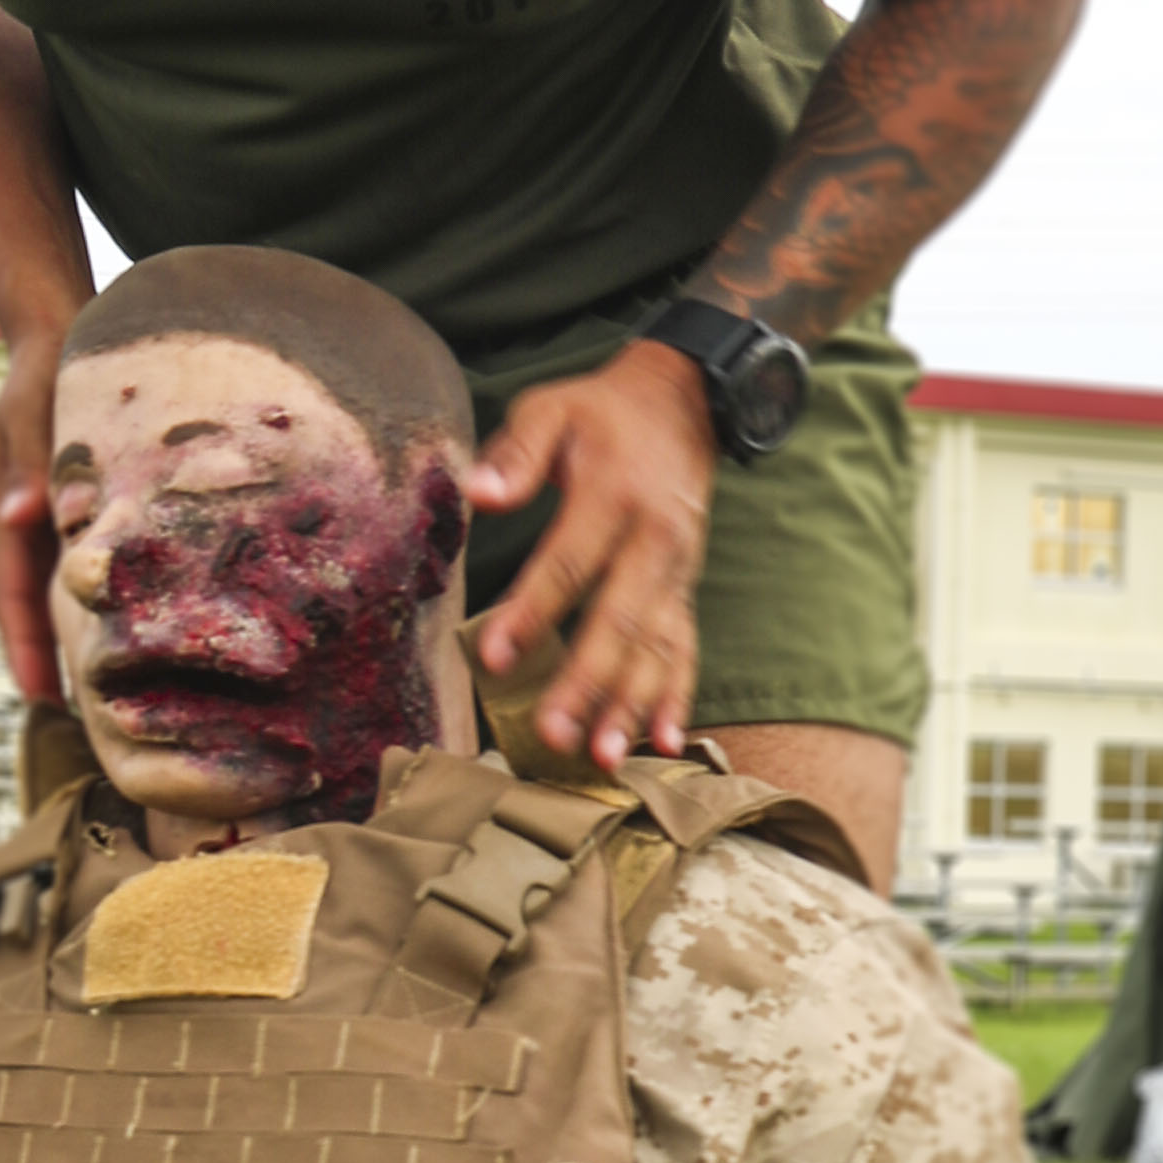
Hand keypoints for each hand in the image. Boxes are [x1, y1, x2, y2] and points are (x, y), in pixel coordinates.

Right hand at [0, 341, 65, 705]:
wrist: (50, 330)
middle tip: (72, 722)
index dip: (25, 646)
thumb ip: (30, 462)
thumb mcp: (32, 410)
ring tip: (92, 696)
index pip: (9, 592)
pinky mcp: (64, 511)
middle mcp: (18, 525)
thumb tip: (17, 518)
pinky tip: (116, 631)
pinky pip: (69, 569)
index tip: (41, 697)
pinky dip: (83, 604)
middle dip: (44, 662)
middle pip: (25, 608)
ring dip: (63, 641)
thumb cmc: (44, 370)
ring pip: (47, 594)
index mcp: (5, 510)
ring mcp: (39, 520)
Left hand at [461, 339, 713, 767]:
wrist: (684, 404)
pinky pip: (683, 648)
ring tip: (603, 758)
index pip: (569, 561)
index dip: (534, 611)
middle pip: (618, 620)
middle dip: (586, 683)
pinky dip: (676, 696)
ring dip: (630, 705)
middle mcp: (653, 540)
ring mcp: (674, 571)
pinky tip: (664, 743)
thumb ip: (516, 452)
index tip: (495, 656)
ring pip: (655, 647)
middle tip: (552, 734)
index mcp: (613, 494)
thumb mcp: (552, 409)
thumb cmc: (600, 413)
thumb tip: (478, 492)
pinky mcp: (683, 590)